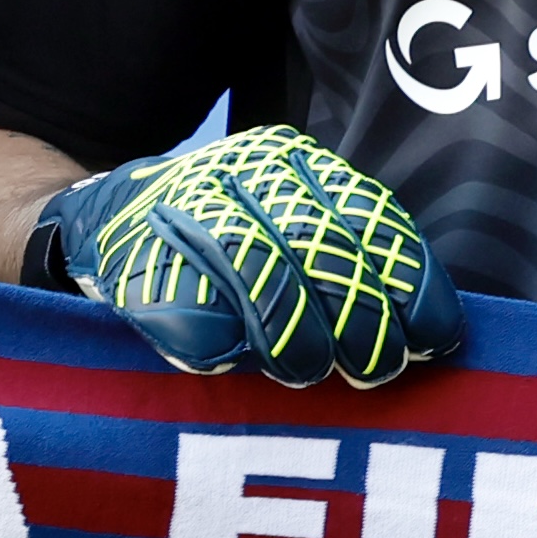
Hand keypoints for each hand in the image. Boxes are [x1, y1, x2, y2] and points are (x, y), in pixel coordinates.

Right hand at [33, 126, 466, 388]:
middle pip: (321, 248)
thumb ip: (354, 269)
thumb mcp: (292, 232)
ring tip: (305, 371)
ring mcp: (186, 213)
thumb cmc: (225, 249)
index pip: (370, 219)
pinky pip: (193, 312)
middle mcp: (245, 175)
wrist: (100, 225)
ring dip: (294, 336)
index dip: (408, 283)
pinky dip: (220, 347)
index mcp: (294, 165)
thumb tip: (436, 340)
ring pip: (260, 273)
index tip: (432, 340)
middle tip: (375, 370)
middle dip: (359, 317)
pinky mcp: (135, 258)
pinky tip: (230, 366)